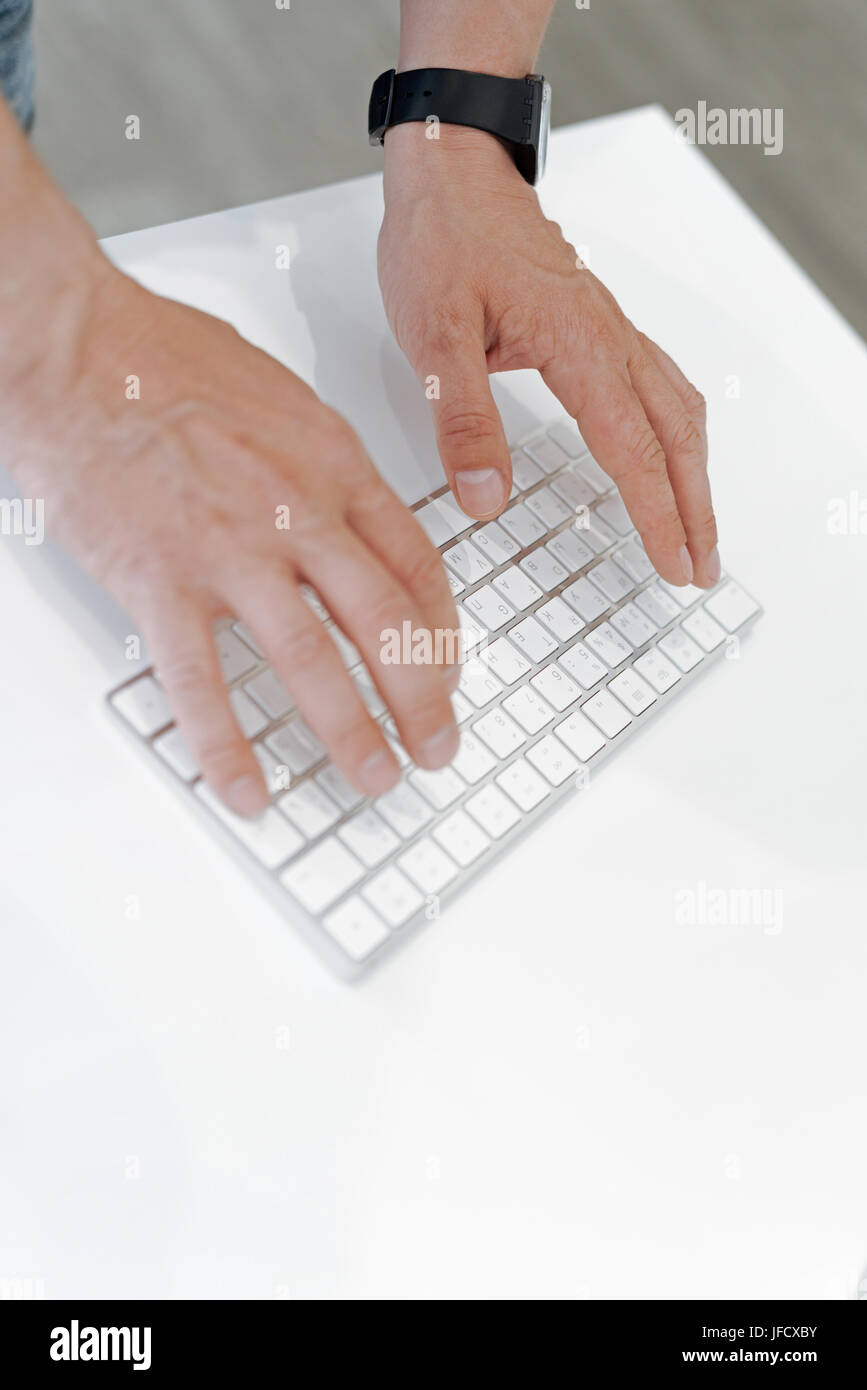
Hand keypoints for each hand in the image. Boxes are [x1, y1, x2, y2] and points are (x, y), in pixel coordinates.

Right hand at [4, 258, 460, 814]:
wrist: (71, 343)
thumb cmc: (164, 356)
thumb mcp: (280, 396)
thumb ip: (323, 463)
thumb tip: (351, 513)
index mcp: (332, 462)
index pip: (416, 563)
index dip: (443, 630)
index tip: (448, 670)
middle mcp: (294, 510)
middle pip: (384, 621)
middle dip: (422, 697)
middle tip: (436, 746)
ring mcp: (228, 548)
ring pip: (310, 659)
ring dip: (350, 731)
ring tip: (375, 777)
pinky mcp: (158, 579)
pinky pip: (200, 682)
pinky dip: (226, 746)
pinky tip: (248, 789)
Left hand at [379, 124, 719, 587]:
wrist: (452, 167)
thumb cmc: (441, 238)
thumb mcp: (433, 335)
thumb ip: (461, 420)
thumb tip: (484, 496)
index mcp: (577, 343)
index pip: (630, 448)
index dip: (656, 513)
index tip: (675, 563)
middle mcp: (607, 336)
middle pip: (674, 435)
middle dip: (694, 507)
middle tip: (702, 567)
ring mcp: (608, 327)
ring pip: (677, 407)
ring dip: (694, 472)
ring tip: (697, 525)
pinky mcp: (597, 322)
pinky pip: (660, 382)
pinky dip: (677, 430)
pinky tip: (671, 449)